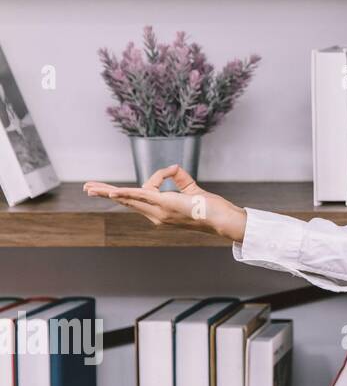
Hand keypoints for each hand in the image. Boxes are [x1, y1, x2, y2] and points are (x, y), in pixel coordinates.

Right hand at [83, 165, 247, 242]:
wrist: (220, 218)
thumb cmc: (208, 207)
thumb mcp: (190, 189)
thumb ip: (179, 177)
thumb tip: (172, 167)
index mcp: (159, 212)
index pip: (143, 194)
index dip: (156, 177)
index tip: (172, 170)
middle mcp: (155, 215)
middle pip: (126, 201)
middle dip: (105, 193)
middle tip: (87, 188)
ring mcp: (158, 211)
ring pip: (128, 198)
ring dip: (107, 191)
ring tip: (90, 188)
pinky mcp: (164, 205)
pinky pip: (141, 197)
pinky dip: (126, 193)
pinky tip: (112, 191)